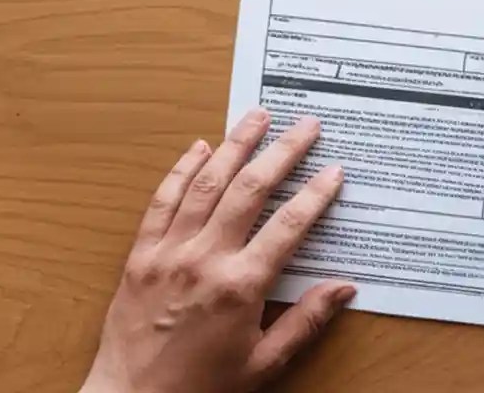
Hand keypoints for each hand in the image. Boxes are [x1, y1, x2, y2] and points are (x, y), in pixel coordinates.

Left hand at [81, 110, 354, 392]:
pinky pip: (161, 202)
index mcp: (239, 286)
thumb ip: (305, 321)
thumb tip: (344, 288)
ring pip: (205, 184)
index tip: (334, 170)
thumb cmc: (200, 389)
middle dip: (281, 152)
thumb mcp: (264, 364)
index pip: (289, 226)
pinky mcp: (140, 256)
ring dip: (234, 146)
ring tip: (256, 118)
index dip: (315, 194)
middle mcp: (204, 259)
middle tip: (304, 126)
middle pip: (250, 190)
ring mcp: (168, 253)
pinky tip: (198, 149)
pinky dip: (180, 171)